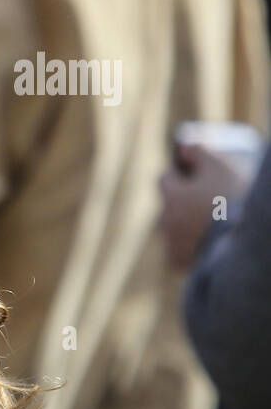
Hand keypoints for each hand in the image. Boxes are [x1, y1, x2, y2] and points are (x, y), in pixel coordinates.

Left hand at [158, 143, 256, 268]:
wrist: (244, 243)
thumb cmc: (234, 200)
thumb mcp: (221, 166)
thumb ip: (200, 151)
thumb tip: (184, 147)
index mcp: (171, 195)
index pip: (165, 178)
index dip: (181, 175)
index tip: (196, 175)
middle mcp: (164, 219)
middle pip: (169, 205)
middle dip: (182, 202)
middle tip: (207, 201)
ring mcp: (170, 242)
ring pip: (172, 229)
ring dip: (184, 225)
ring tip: (208, 224)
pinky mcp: (179, 262)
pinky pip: (178, 252)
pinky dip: (188, 247)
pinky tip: (204, 243)